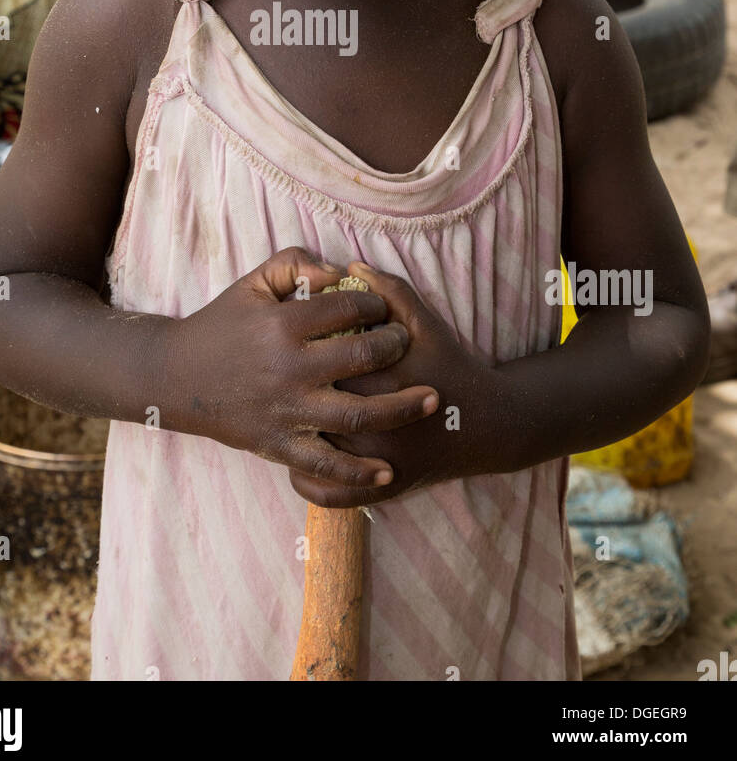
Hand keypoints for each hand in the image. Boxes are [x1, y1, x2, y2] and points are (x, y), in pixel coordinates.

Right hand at [178, 246, 440, 490]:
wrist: (176, 378)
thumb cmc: (221, 325)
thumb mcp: (252, 283)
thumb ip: (296, 262)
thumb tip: (342, 271)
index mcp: (283, 325)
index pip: (349, 308)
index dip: (376, 304)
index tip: (383, 308)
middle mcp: (290, 369)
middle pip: (364, 357)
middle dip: (396, 346)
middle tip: (407, 343)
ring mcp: (287, 411)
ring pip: (359, 414)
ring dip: (402, 407)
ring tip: (432, 399)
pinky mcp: (279, 445)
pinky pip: (326, 464)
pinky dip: (359, 472)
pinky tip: (387, 471)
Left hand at [287, 260, 502, 507]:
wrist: (484, 422)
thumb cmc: (448, 362)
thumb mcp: (422, 320)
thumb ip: (387, 289)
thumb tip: (349, 266)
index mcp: (378, 377)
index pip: (320, 362)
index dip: (300, 352)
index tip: (289, 342)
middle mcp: (374, 424)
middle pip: (310, 409)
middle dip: (289, 396)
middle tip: (275, 380)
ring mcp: (376, 462)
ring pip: (311, 456)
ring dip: (289, 440)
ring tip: (277, 417)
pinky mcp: (381, 490)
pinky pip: (328, 494)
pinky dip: (305, 483)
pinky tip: (296, 460)